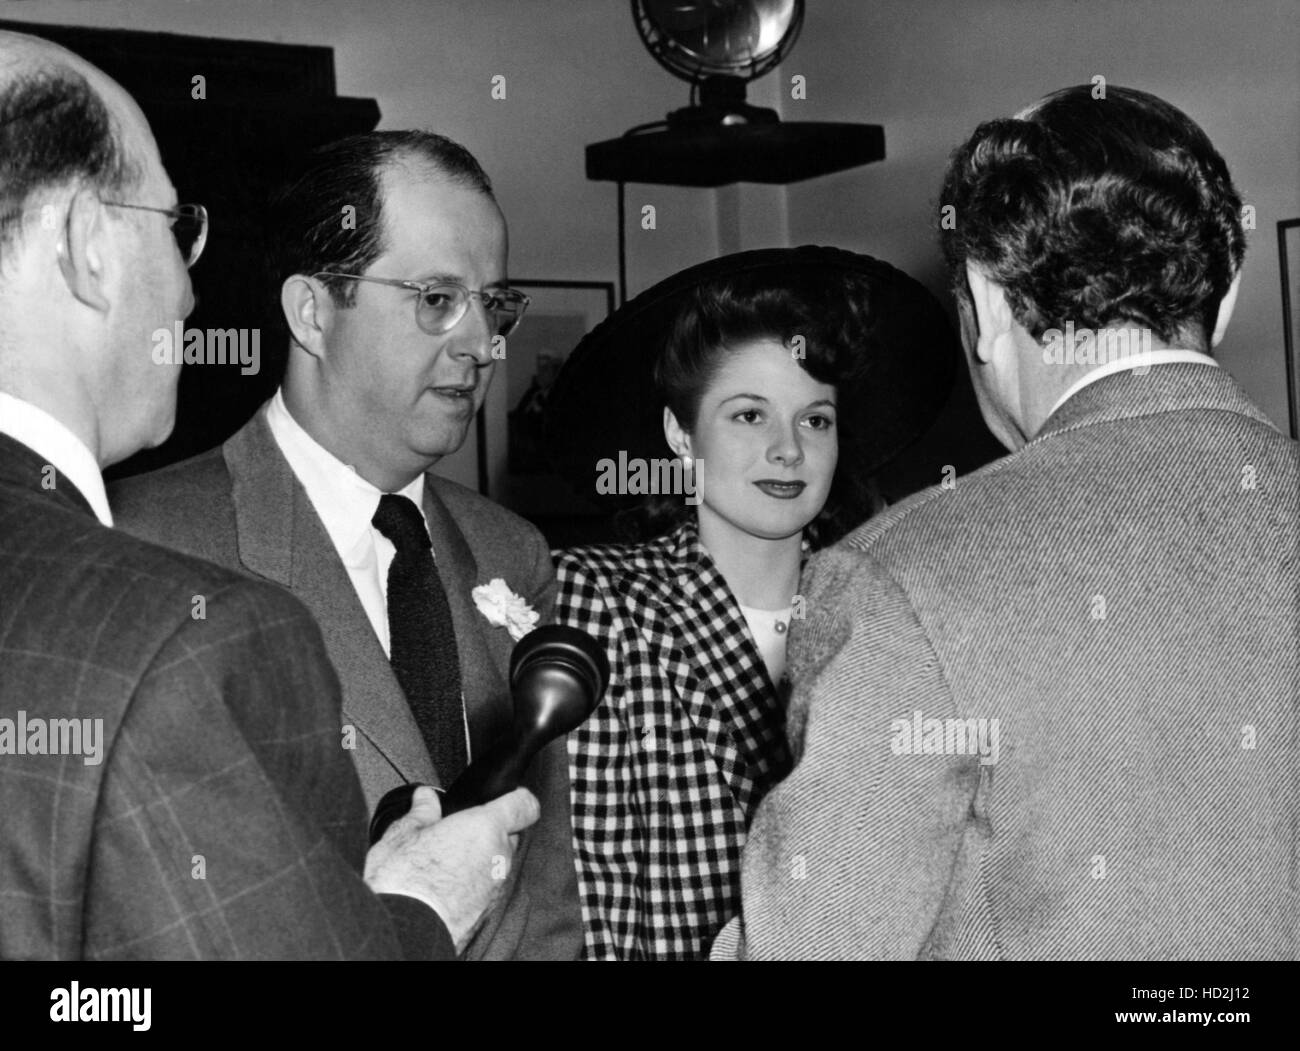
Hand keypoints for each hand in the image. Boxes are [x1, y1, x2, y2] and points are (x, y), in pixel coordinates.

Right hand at [364, 785, 539, 951]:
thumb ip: (422, 811)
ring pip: (498, 863)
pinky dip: (475, 882)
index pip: (525, 805)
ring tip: (448, 860)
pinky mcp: (486, 910)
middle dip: (491, 830)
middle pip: (510, 834)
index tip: (507, 796)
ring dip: (481, 858)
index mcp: (485, 827)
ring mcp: (495, 886)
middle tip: (462, 829)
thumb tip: (425, 798)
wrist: (404, 927)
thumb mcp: (404, 834)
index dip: (518, 797)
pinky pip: (488, 887)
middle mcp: (498, 856)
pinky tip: (448, 884)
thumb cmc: (405, 879)